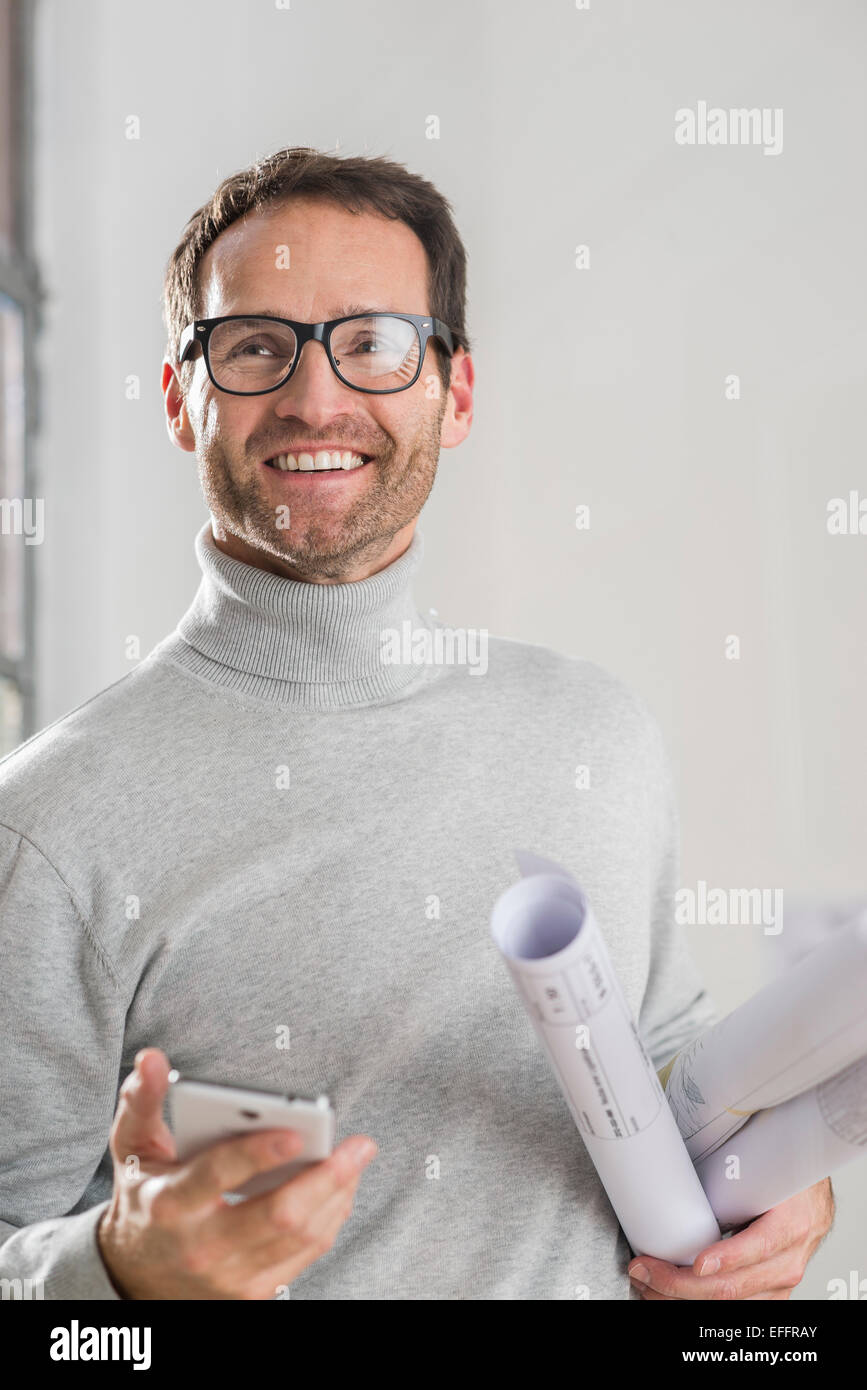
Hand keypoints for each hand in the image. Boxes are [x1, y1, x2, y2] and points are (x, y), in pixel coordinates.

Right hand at [97, 1047, 377, 1299]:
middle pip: (279, 1216)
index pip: (218, 1176)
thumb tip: (153, 1058)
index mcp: (169, 1203)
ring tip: (355, 1159)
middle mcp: (200, 1247)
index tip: (295, 1132)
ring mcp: (229, 1278)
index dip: (257, 1154)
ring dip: (337, 1194)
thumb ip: (143, 1100)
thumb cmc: (145, 1196)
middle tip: (360, 1145)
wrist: (136, 1274)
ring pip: (302, 1237)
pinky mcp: (251, 1294)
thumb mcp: (134, 1147)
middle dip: (327, 1178)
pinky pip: (305, 1256)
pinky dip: (329, 1219)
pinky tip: (338, 1190)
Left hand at [627, 1179, 834, 1299]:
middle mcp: (788, 1260)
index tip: (698, 1263)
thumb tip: (687, 1157)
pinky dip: (700, 1302)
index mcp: (790, 1224)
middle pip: (734, 1287)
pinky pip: (735, 1306)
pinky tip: (672, 1294)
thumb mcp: (768, 1168)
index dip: (727, 1259)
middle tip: (645, 1269)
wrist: (812, 1194)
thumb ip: (736, 1173)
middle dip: (681, 1283)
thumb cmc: (786, 1178)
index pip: (758, 1248)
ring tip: (648, 1283)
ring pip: (730, 1304)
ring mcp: (780, 1281)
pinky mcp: (770, 1291)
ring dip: (682, 1297)